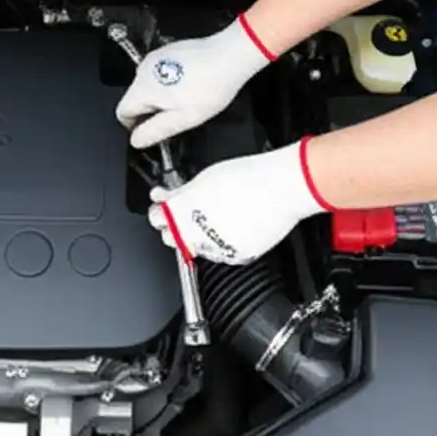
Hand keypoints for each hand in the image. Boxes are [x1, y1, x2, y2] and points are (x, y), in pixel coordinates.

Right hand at [116, 17, 272, 148]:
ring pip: (149, 85)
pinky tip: (190, 83)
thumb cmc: (210, 85)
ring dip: (163, 95)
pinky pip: (160, 72)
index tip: (150, 129)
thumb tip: (136, 140)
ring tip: (188, 96)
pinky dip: (170, 80)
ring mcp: (155, 57)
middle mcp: (144, 69)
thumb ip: (155, 131)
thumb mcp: (183, 119)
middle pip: (136, 98)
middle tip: (178, 113)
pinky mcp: (167, 51)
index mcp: (143, 87)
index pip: (122, 112)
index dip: (134, 125)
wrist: (228, 56)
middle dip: (152, 109)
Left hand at [148, 140, 330, 264]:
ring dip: (200, 235)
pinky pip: (222, 253)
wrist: (280, 189)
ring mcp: (215, 249)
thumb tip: (165, 198)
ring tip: (218, 216)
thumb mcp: (202, 178)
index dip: (161, 210)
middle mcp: (195, 236)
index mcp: (181, 213)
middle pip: (172, 238)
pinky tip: (233, 225)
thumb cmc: (246, 178)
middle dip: (176, 226)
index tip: (166, 205)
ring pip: (198, 247)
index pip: (157, 219)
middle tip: (188, 212)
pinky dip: (223, 242)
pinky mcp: (236, 257)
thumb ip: (179, 193)